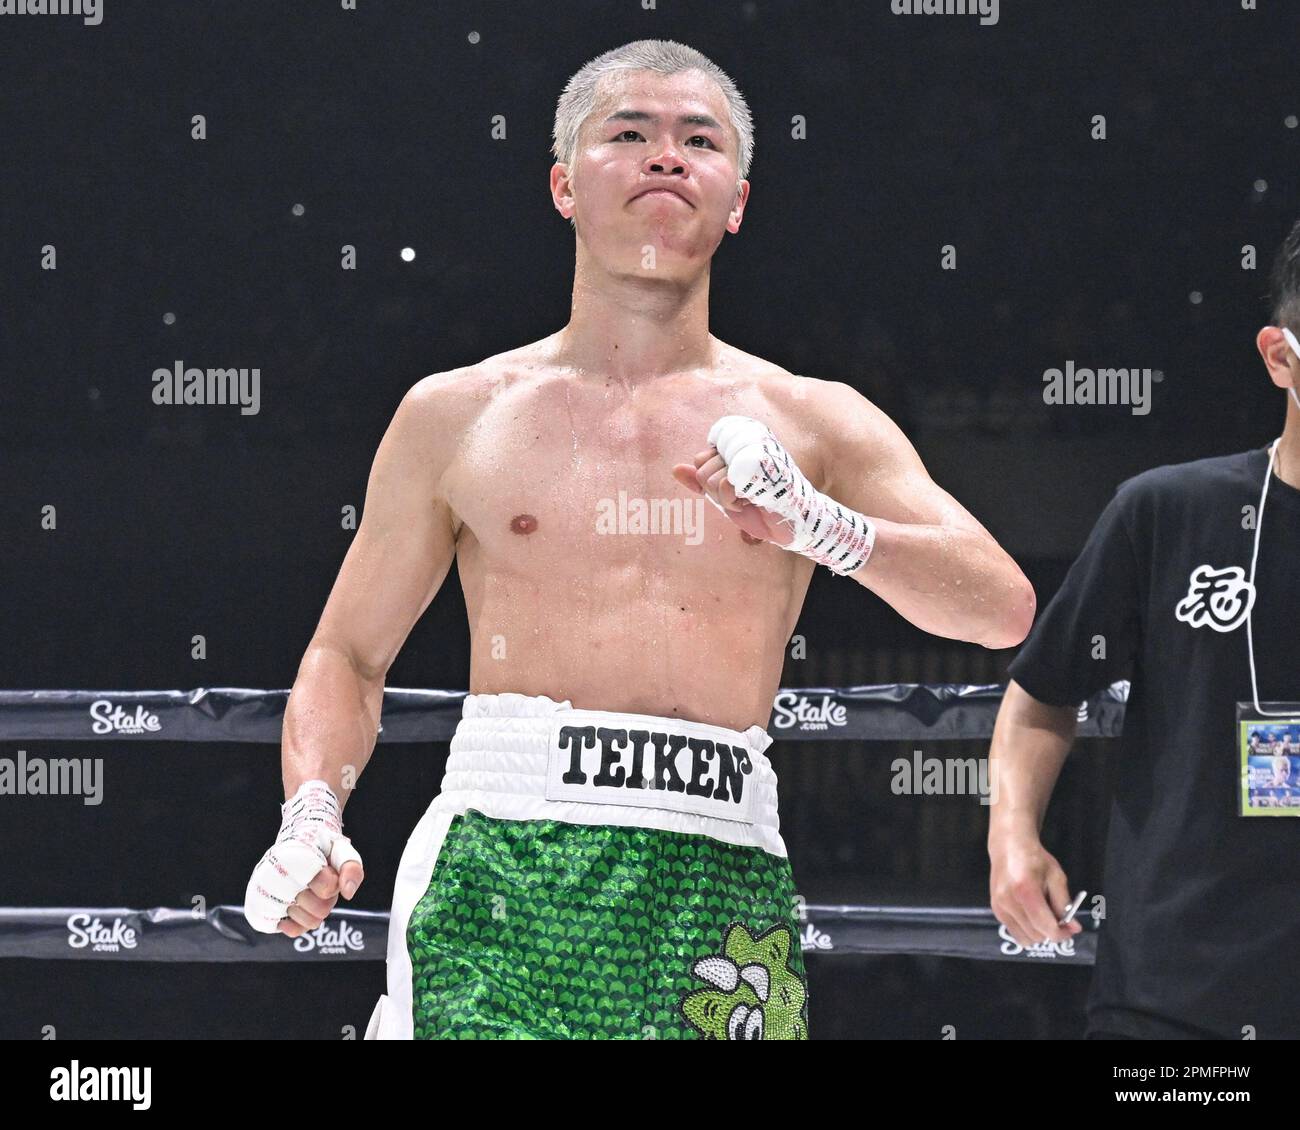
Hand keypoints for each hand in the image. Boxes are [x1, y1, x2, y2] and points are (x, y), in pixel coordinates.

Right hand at [243, 779, 364, 935]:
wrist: (293, 846)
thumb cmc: (319, 848)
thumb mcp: (340, 849)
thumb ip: (351, 866)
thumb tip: (348, 893)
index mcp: (293, 856)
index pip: (328, 888)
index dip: (333, 882)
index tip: (325, 869)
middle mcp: (271, 874)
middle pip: (319, 910)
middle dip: (326, 900)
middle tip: (318, 884)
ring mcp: (261, 893)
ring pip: (304, 923)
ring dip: (313, 911)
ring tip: (306, 892)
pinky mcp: (257, 909)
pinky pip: (289, 930)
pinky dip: (298, 922)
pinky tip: (294, 905)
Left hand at [672, 447, 793, 545]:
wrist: (791, 523)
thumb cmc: (761, 506)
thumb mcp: (723, 494)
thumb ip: (701, 481)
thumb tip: (676, 469)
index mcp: (739, 442)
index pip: (700, 459)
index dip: (711, 481)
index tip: (734, 486)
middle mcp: (746, 439)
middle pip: (702, 469)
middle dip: (717, 492)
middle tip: (743, 495)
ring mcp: (752, 450)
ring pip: (711, 476)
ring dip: (726, 498)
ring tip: (749, 497)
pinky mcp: (757, 465)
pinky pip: (723, 484)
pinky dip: (732, 501)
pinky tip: (752, 501)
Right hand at [988, 829, 1081, 946]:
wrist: (1009, 848)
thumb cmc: (1035, 860)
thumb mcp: (1056, 877)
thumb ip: (1064, 903)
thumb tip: (1074, 927)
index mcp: (1026, 891)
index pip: (1046, 927)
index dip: (1063, 933)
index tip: (1071, 928)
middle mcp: (1009, 902)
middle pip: (1037, 935)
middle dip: (1051, 931)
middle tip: (1058, 918)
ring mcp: (999, 908)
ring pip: (1026, 939)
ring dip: (1039, 933)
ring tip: (1043, 916)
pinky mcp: (995, 910)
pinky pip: (1016, 933)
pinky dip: (1027, 931)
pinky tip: (1031, 916)